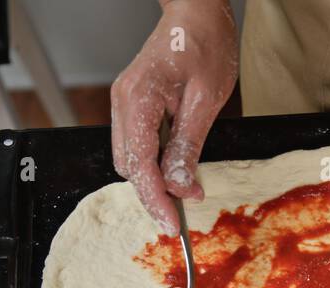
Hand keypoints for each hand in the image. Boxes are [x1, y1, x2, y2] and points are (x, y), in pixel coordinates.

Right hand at [111, 0, 237, 234]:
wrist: (196, 11)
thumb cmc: (205, 43)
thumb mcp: (206, 99)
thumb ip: (188, 145)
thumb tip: (180, 186)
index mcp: (138, 98)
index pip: (140, 163)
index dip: (155, 198)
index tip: (172, 224)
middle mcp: (123, 102)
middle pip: (128, 166)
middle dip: (152, 194)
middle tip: (180, 215)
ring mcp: (124, 103)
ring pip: (129, 158)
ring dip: (153, 180)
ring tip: (184, 194)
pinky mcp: (133, 105)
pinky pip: (136, 145)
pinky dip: (153, 164)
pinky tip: (175, 172)